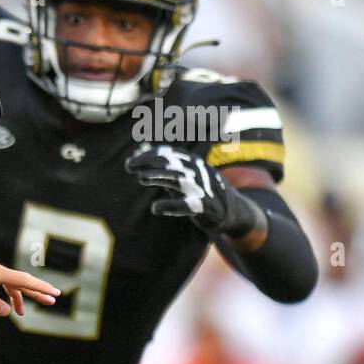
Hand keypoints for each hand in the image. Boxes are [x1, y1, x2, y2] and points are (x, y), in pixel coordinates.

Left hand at [124, 145, 259, 236]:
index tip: (130, 163)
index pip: (169, 154)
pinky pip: (188, 205)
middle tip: (130, 166)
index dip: (149, 156)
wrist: (233, 209)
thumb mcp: (183, 175)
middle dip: (150, 163)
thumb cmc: (201, 189)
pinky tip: (156, 208)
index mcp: (192, 162)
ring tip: (142, 178)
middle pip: (172, 163)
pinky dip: (172, 206)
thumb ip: (163, 168)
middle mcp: (197, 171)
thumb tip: (137, 156)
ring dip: (160, 176)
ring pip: (179, 179)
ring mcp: (202, 188)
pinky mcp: (205, 206)